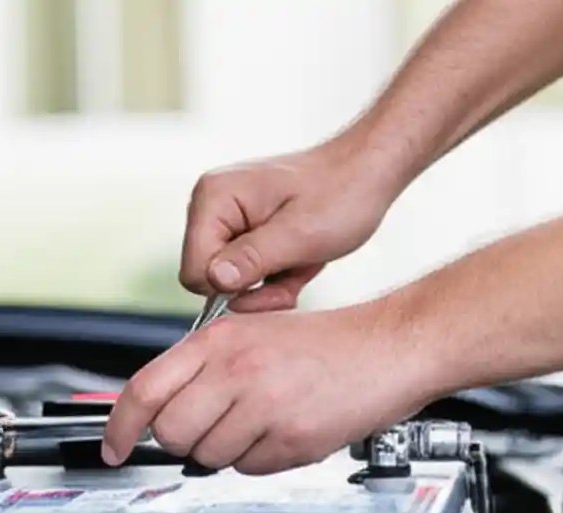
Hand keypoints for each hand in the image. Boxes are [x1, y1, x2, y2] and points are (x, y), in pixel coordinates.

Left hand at [101, 303, 430, 473]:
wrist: (387, 348)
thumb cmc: (322, 344)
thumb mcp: (251, 334)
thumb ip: (203, 368)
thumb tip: (160, 411)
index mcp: (217, 340)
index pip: (145, 388)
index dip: (119, 426)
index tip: (113, 448)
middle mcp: (235, 370)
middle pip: (172, 432)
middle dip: (184, 441)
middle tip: (214, 427)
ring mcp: (263, 406)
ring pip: (209, 457)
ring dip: (229, 450)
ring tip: (263, 419)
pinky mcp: (291, 438)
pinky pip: (250, 469)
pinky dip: (263, 459)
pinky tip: (286, 429)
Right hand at [181, 137, 403, 312]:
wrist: (367, 172)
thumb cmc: (342, 194)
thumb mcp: (300, 234)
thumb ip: (253, 258)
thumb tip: (214, 280)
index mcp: (214, 198)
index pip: (195, 272)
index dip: (232, 289)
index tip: (274, 283)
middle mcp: (210, 205)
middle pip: (208, 279)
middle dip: (253, 288)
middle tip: (295, 273)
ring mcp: (225, 217)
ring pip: (229, 280)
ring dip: (268, 284)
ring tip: (302, 263)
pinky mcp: (241, 229)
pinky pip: (244, 272)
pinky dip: (273, 276)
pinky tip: (299, 260)